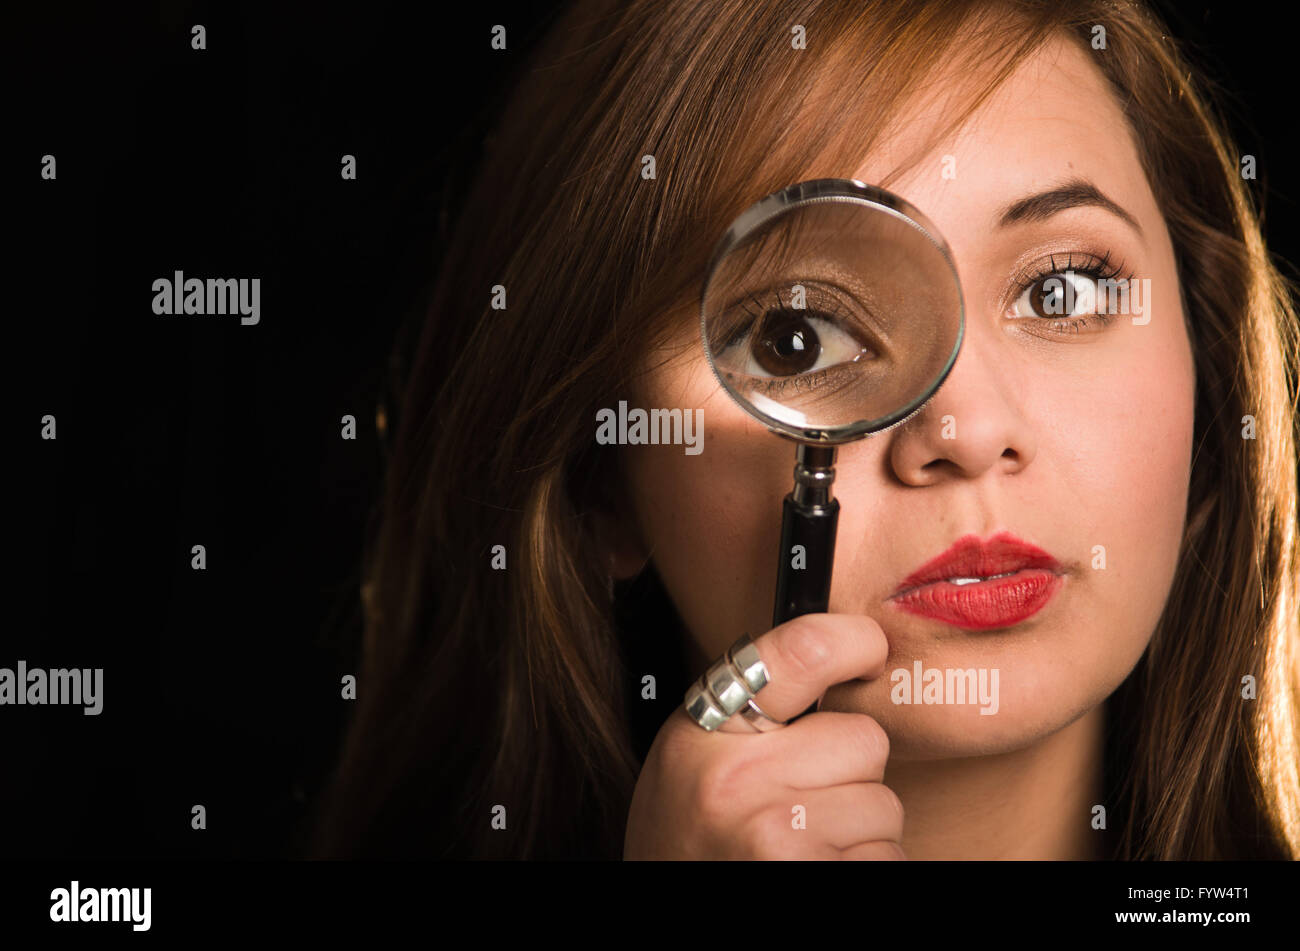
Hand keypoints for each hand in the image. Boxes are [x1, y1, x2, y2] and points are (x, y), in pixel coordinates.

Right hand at [623, 613, 902, 859]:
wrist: (668, 905)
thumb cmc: (684, 837)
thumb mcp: (694, 754)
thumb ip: (755, 711)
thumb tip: (840, 659)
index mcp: (710, 729)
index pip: (803, 650)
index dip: (854, 640)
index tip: (870, 648)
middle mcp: (743, 777)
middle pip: (866, 740)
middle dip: (851, 771)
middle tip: (804, 798)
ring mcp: (781, 834)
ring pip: (885, 808)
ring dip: (860, 829)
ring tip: (803, 843)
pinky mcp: (812, 876)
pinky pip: (887, 858)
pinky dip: (863, 866)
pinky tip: (817, 867)